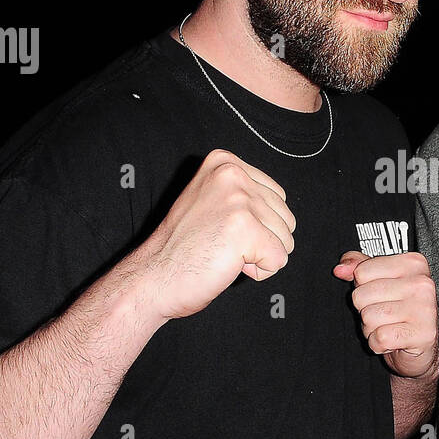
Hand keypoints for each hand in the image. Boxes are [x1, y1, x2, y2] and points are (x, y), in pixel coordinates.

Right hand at [135, 149, 295, 320]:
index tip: (219, 228)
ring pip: (285, 240)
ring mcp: (239, 200)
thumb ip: (242, 194)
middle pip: (285, 218)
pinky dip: (259, 272)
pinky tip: (226, 264)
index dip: (256, 224)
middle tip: (219, 244)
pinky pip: (279, 259)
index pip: (277, 197)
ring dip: (258, 256)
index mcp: (225, 162)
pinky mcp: (245, 228)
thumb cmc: (181, 248)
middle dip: (261, 241)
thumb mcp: (210, 201)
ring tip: (221, 252)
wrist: (152, 277)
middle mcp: (233, 174)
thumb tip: (279, 206)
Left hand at [334, 249, 438, 378]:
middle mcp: (422, 284)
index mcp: (413, 264)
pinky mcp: (423, 333)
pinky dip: (378, 344)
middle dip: (366, 310)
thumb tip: (341, 269)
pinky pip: (380, 337)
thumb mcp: (379, 281)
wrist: (420, 347)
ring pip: (369, 317)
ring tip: (389, 326)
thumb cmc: (401, 313)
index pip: (362, 271)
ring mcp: (424, 308)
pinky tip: (392, 340)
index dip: (363, 287)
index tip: (380, 295)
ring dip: (372, 328)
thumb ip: (359, 267)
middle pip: (362, 295)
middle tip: (384, 315)